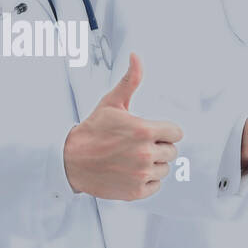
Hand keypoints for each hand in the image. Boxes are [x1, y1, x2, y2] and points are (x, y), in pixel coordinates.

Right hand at [63, 53, 182, 200]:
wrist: (70, 160)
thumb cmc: (92, 130)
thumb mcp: (111, 103)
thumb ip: (130, 81)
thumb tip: (136, 56)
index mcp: (144, 130)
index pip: (176, 133)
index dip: (165, 131)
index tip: (151, 132)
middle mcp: (146, 154)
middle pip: (172, 152)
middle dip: (158, 147)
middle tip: (138, 145)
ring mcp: (141, 174)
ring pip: (164, 169)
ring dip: (153, 165)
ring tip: (132, 158)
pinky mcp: (136, 191)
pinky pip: (156, 186)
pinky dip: (146, 181)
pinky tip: (131, 172)